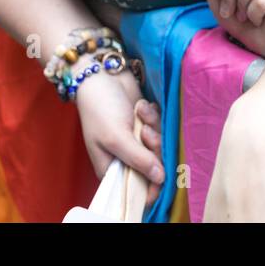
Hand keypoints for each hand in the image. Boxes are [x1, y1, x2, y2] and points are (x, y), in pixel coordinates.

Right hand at [73, 66, 164, 206]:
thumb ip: (139, 160)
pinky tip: (142, 106)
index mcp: (112, 169)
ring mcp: (137, 141)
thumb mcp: (117, 138)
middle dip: (154, 148)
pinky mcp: (146, 124)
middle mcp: (126, 158)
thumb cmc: (101, 109)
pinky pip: (161, 128)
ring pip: (160, 146)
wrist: (102, 75)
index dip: (152, 186)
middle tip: (145, 132)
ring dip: (154, 128)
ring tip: (140, 113)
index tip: (163, 174)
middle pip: (154, 167)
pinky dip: (154, 116)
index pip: (136, 190)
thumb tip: (161, 179)